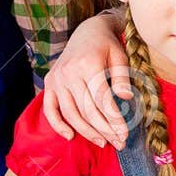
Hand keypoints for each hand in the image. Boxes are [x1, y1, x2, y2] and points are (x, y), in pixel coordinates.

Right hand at [42, 13, 130, 146]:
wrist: (87, 32)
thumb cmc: (107, 46)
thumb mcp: (119, 56)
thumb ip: (122, 77)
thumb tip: (126, 98)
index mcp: (88, 64)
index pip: (102, 100)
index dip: (114, 120)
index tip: (125, 134)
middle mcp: (69, 72)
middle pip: (87, 110)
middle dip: (104, 130)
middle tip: (119, 143)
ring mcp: (57, 78)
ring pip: (70, 113)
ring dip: (86, 132)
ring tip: (103, 142)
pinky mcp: (49, 83)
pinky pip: (50, 109)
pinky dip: (58, 125)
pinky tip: (70, 136)